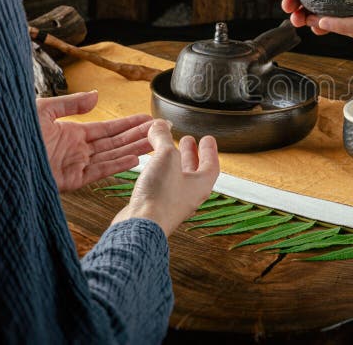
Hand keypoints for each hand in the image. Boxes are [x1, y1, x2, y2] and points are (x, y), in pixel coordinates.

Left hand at [37, 91, 153, 191]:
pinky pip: (99, 172)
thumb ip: (71, 103)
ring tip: (154, 144)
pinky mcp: (70, 180)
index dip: (127, 124)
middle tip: (159, 130)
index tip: (147, 119)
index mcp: (70, 133)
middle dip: (137, 136)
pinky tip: (133, 159)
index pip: (107, 128)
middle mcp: (76, 150)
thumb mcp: (42, 109)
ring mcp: (74, 166)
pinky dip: (117, 166)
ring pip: (111, 157)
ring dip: (133, 150)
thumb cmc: (12, 131)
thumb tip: (96, 96)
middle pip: (114, 143)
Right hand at [112, 121, 219, 236]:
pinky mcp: (155, 207)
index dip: (209, 149)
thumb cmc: (161, 196)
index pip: (211, 164)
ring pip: (176, 178)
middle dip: (190, 154)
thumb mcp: (165, 156)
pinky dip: (158, 172)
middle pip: (194, 171)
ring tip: (166, 150)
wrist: (140, 226)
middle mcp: (189, 195)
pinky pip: (161, 185)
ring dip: (172, 162)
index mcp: (201, 184)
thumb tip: (159, 125)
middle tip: (187, 141)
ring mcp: (172, 203)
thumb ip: (163, 138)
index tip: (208, 139)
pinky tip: (150, 168)